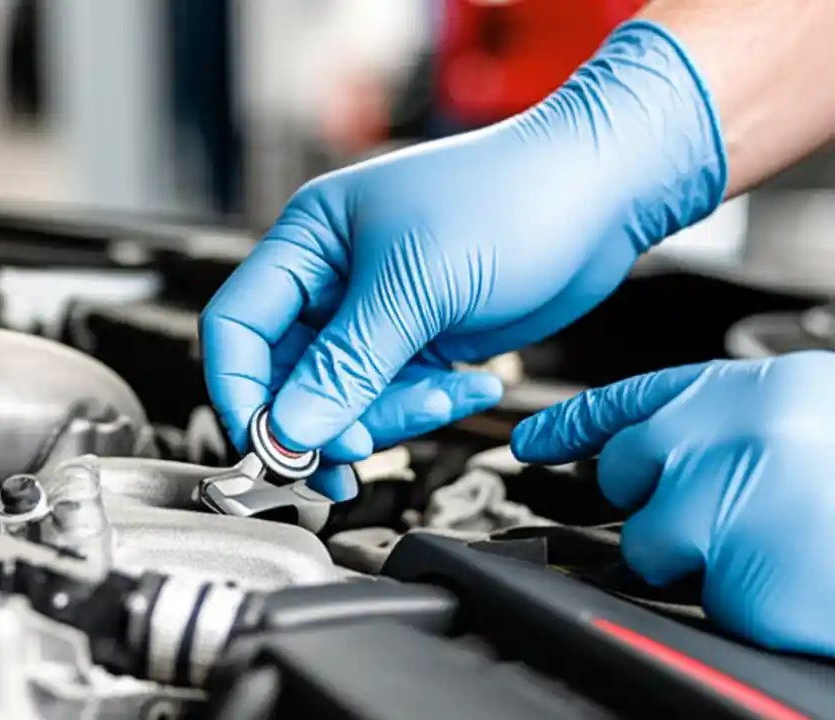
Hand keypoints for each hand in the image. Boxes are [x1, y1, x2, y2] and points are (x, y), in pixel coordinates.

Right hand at [201, 21, 726, 498]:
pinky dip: (428, 406)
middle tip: (356, 455)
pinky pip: (394, 398)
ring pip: (343, 399)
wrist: (603, 193)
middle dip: (324, 421)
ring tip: (445, 396)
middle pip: (287, 377)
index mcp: (307, 242)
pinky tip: (474, 384)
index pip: (236, 327)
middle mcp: (330, 280)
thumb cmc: (511, 200)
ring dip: (389, 417)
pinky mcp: (417, 341)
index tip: (270, 446)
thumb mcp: (415, 285)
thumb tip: (290, 432)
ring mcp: (374, 314)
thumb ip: (345, 365)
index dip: (241, 392)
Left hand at [512, 352, 834, 655]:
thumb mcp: (811, 417)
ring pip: (651, 546)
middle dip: (661, 502)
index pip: (628, 401)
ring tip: (786, 542)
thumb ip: (734, 423)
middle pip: (624, 477)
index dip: (573, 423)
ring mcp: (725, 508)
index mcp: (747, 392)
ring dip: (704, 557)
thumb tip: (659, 450)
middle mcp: (722, 439)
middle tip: (743, 510)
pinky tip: (800, 576)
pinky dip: (748, 601)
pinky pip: (708, 601)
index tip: (530, 444)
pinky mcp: (740, 581)